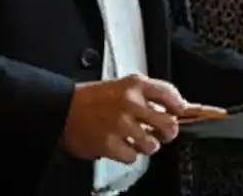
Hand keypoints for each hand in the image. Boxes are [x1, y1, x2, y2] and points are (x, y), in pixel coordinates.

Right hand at [60, 74, 189, 164]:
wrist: (62, 109)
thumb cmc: (91, 99)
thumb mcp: (122, 86)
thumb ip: (147, 94)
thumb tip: (175, 106)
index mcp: (134, 85)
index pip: (170, 95)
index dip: (179, 107)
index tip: (180, 113)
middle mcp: (130, 103)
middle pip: (168, 124)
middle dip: (168, 132)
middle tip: (162, 133)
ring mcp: (120, 124)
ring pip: (152, 144)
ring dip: (146, 145)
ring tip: (136, 140)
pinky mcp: (110, 143)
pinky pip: (133, 156)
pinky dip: (129, 155)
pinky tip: (122, 146)